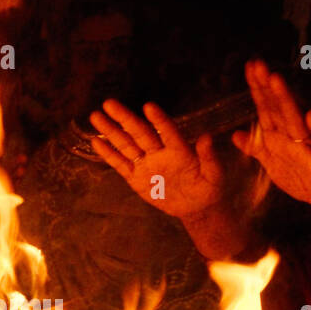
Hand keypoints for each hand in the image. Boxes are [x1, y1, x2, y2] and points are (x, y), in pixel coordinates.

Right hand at [89, 100, 225, 220]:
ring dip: (111, 131)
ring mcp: (146, 164)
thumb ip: (210, 158)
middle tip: (109, 102)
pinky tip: (96, 141)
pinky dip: (108, 154)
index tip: (149, 107)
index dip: (159, 120)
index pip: (167, 132)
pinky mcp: (136, 178)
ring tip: (95, 115)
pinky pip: (120, 165)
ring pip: (126, 145)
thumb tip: (207, 137)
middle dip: (124, 118)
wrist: (196, 206)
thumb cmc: (209, 188)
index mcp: (179, 150)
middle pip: (140, 133)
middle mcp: (160, 152)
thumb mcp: (215, 176)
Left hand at [231, 59, 310, 216]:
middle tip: (259, 64)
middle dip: (267, 86)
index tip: (249, 67)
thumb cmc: (301, 177)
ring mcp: (309, 145)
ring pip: (296, 118)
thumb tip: (235, 135)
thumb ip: (255, 148)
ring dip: (286, 99)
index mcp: (279, 135)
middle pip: (277, 107)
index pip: (265, 107)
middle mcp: (293, 135)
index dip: (257, 88)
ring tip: (277, 79)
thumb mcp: (272, 164)